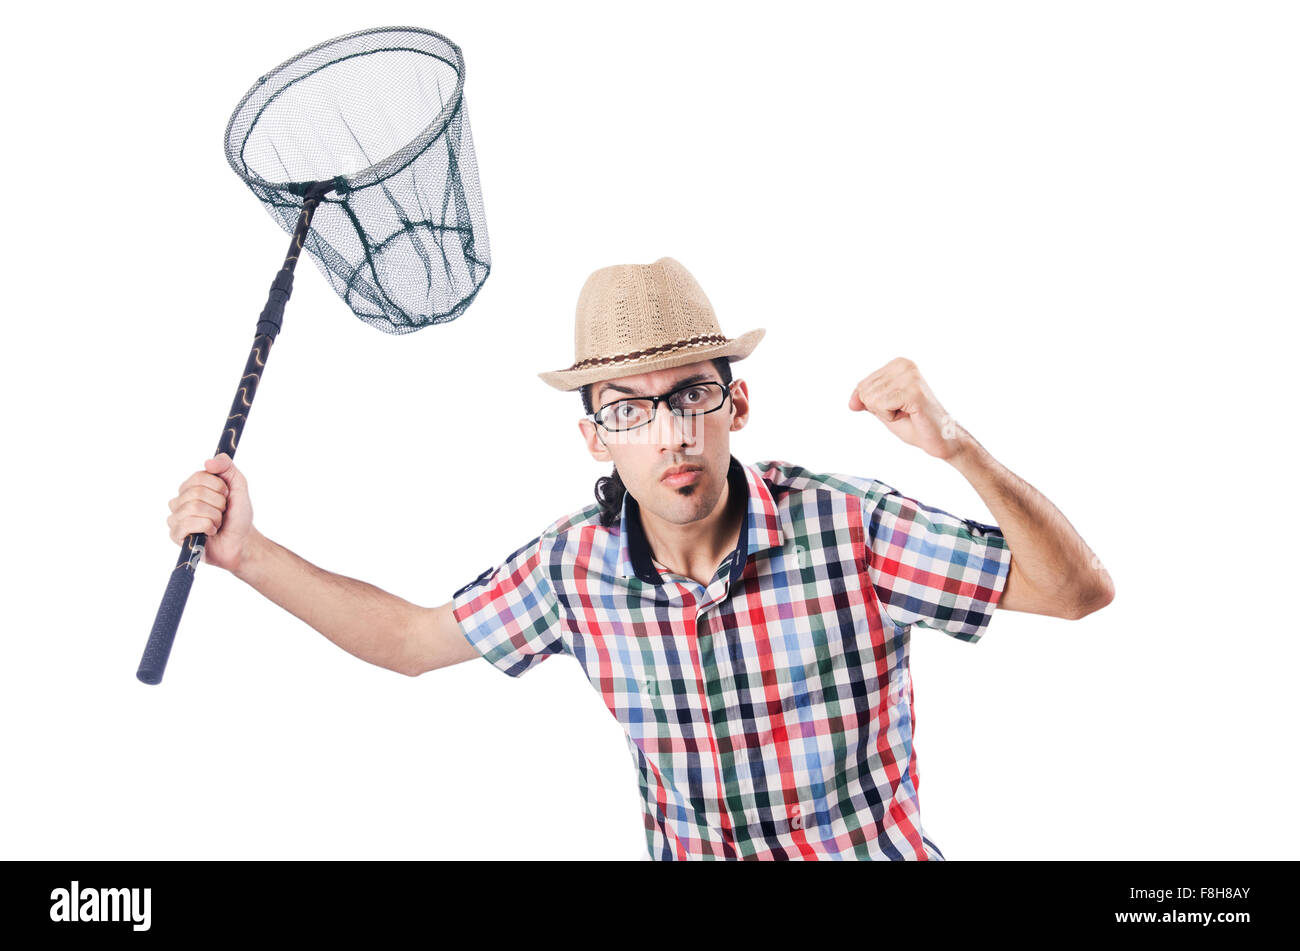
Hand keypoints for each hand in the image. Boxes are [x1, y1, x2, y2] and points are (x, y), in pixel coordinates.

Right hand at [166, 452, 256, 571]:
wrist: (242, 541)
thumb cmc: (237, 515)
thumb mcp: (238, 486)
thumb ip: (227, 468)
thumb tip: (208, 462)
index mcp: (191, 488)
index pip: (198, 477)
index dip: (218, 486)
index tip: (227, 495)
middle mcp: (179, 501)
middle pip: (196, 492)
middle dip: (218, 503)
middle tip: (223, 512)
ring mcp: (175, 518)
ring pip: (193, 507)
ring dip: (214, 516)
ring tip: (218, 523)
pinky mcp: (175, 535)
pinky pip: (188, 524)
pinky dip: (207, 527)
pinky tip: (211, 532)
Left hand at [847, 357, 965, 460]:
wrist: (941, 439)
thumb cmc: (915, 424)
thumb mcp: (883, 410)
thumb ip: (866, 401)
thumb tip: (852, 402)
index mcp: (898, 364)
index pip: (862, 385)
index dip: (874, 405)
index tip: (898, 407)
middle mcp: (904, 365)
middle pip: (864, 391)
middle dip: (880, 409)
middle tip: (903, 412)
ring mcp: (910, 376)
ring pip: (871, 399)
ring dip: (887, 414)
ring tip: (908, 413)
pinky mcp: (913, 391)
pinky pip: (882, 405)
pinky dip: (891, 417)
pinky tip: (910, 415)